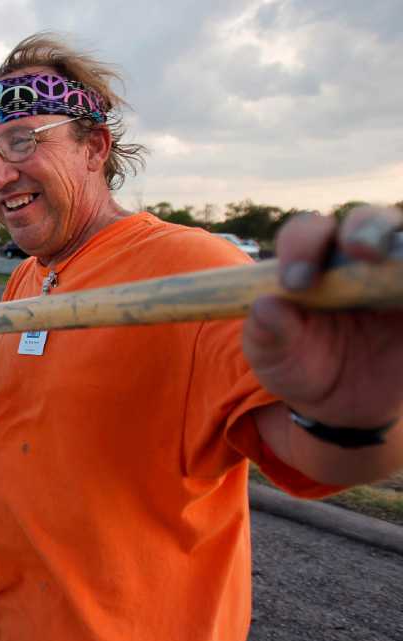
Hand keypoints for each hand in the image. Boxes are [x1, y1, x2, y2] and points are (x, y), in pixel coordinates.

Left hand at [242, 206, 402, 427]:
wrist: (344, 407)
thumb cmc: (301, 368)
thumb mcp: (274, 359)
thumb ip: (266, 334)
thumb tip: (265, 305)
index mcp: (310, 265)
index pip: (305, 233)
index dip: (301, 246)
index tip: (295, 282)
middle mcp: (357, 261)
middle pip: (367, 220)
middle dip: (364, 228)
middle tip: (360, 251)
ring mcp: (394, 277)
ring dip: (400, 241)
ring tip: (393, 261)